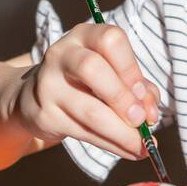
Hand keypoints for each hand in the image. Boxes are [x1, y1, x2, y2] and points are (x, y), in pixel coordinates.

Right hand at [12, 23, 161, 159]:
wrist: (36, 96)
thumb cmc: (86, 81)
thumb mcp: (113, 73)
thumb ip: (138, 87)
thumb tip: (150, 113)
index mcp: (84, 36)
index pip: (110, 40)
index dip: (131, 68)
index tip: (143, 94)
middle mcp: (62, 54)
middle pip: (92, 69)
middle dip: (122, 98)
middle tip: (140, 120)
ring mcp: (48, 84)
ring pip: (89, 110)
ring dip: (121, 132)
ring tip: (141, 145)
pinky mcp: (44, 114)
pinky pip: (83, 132)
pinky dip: (111, 144)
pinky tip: (127, 149)